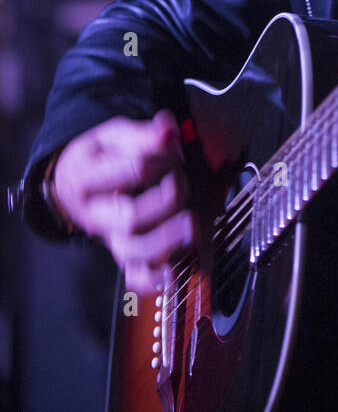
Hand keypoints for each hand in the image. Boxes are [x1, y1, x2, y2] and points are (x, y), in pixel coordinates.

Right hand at [52, 110, 197, 294]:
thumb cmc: (99, 158)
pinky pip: (134, 276)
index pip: (132, 169)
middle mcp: (96, 215)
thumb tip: (169, 131)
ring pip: (134, 250)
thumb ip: (144, 133)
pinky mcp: (123, 254)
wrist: (73, 184)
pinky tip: (172, 275)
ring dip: (167, 239)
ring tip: (190, 224)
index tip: (173, 144)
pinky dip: (153, 280)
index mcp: (87, 179)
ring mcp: (110, 237)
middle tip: (179, 178)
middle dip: (166, 198)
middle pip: (132, 217)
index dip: (161, 154)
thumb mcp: (113, 136)